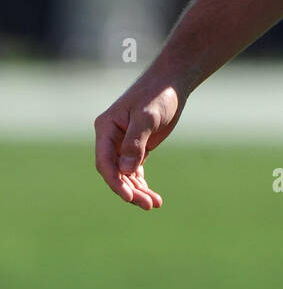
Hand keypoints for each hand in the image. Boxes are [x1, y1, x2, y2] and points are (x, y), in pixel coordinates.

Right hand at [94, 76, 186, 208]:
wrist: (172, 83)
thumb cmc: (157, 95)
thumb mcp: (147, 117)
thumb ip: (135, 142)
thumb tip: (126, 170)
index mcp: (106, 129)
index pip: (104, 161)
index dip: (115, 180)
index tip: (128, 196)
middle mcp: (111, 139)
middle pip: (115, 172)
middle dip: (129, 190)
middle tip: (148, 204)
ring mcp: (122, 145)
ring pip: (125, 176)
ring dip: (137, 191)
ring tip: (154, 204)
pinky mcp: (136, 148)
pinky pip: (135, 172)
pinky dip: (142, 185)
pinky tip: (154, 198)